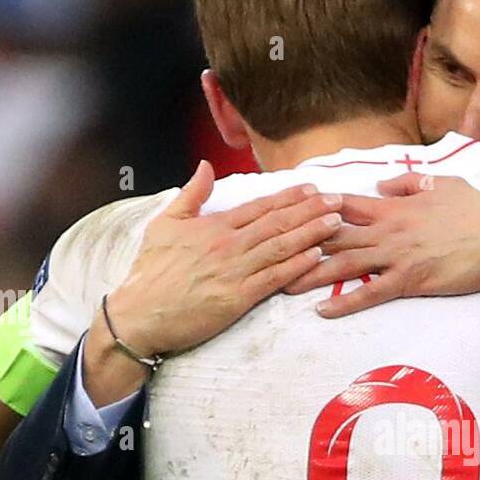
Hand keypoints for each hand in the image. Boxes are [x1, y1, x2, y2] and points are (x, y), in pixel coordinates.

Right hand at [108, 159, 343, 355]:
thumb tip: (206, 167)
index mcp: (214, 226)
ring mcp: (235, 271)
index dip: (288, 197)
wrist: (140, 313)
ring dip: (312, 233)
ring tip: (337, 222)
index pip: (259, 207)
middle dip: (311, 210)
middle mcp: (228, 244)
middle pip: (277, 223)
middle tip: (339, 200)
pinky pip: (274, 278)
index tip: (312, 188)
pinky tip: (317, 255)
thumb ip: (191, 194)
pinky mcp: (238, 298)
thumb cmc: (151, 272)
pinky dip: (297, 265)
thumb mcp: (165, 223)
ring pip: (281, 247)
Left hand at [283, 173, 479, 317]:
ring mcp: (398, 256)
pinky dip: (346, 301)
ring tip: (283, 285)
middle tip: (270, 255)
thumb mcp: (441, 183)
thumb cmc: (476, 210)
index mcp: (393, 205)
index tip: (288, 214)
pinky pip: (372, 292)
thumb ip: (407, 183)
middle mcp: (388, 229)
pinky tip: (324, 310)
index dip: (314, 208)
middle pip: (334, 235)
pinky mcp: (411, 281)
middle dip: (300, 244)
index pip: (343, 204)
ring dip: (312, 274)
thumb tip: (382, 186)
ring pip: (345, 264)